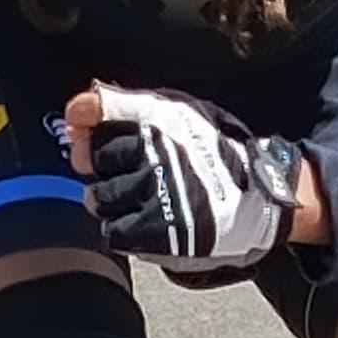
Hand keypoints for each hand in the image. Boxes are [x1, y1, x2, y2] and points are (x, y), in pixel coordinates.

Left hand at [66, 82, 302, 271]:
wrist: (260, 195)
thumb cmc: (216, 151)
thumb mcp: (180, 111)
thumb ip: (130, 107)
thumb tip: (77, 113)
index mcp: (157, 115)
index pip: (95, 107)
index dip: (81, 115)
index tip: (80, 124)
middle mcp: (152, 149)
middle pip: (90, 158)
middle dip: (101, 166)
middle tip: (123, 170)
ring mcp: (155, 190)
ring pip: (98, 198)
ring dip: (112, 201)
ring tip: (140, 197)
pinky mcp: (159, 229)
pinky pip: (114, 231)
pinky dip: (124, 229)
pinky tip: (146, 219)